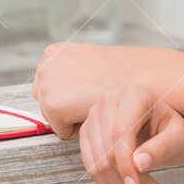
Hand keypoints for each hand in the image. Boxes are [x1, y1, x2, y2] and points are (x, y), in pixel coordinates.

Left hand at [31, 42, 178, 138]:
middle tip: (88, 101)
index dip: (69, 94)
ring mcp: (46, 84)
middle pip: (46, 101)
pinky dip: (77, 129)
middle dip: (65, 106)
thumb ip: (72, 71)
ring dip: (71, 117)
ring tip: (91, 105)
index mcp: (53, 52)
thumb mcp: (90, 62)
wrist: (138, 78)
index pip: (49, 85)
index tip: (85, 93)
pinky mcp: (53, 105)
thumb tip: (63, 86)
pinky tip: (92, 112)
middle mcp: (45, 66)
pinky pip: (62, 130)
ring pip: (53, 117)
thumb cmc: (120, 73)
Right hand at [78, 85, 183, 183]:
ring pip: (97, 162)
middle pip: (107, 150)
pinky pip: (90, 164)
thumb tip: (139, 163)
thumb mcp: (178, 137)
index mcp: (133, 95)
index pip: (120, 133)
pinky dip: (108, 182)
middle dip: (126, 180)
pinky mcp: (88, 131)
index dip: (125, 165)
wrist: (161, 126)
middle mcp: (109, 100)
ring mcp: (94, 115)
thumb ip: (161, 148)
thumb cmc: (170, 128)